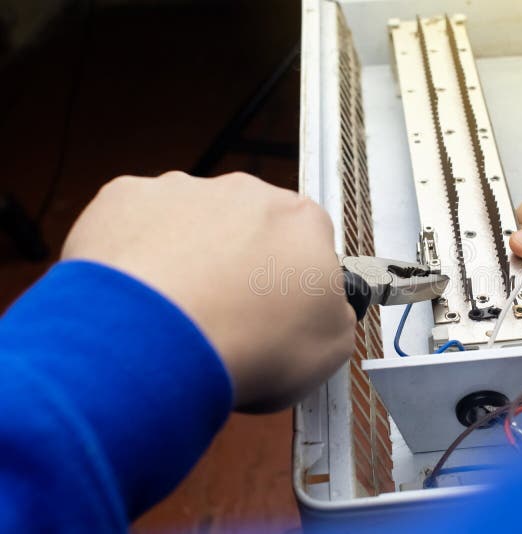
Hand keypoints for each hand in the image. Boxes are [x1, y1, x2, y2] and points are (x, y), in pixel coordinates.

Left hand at [62, 171, 355, 410]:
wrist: (161, 343)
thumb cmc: (246, 342)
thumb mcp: (330, 347)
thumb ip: (335, 314)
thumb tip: (327, 312)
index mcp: (302, 221)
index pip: (308, 241)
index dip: (294, 280)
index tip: (280, 312)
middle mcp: (246, 193)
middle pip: (249, 224)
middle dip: (241, 262)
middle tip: (228, 315)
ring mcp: (184, 190)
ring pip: (191, 221)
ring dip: (188, 255)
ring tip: (178, 313)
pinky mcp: (126, 198)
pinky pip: (135, 222)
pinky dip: (136, 253)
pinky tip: (139, 294)